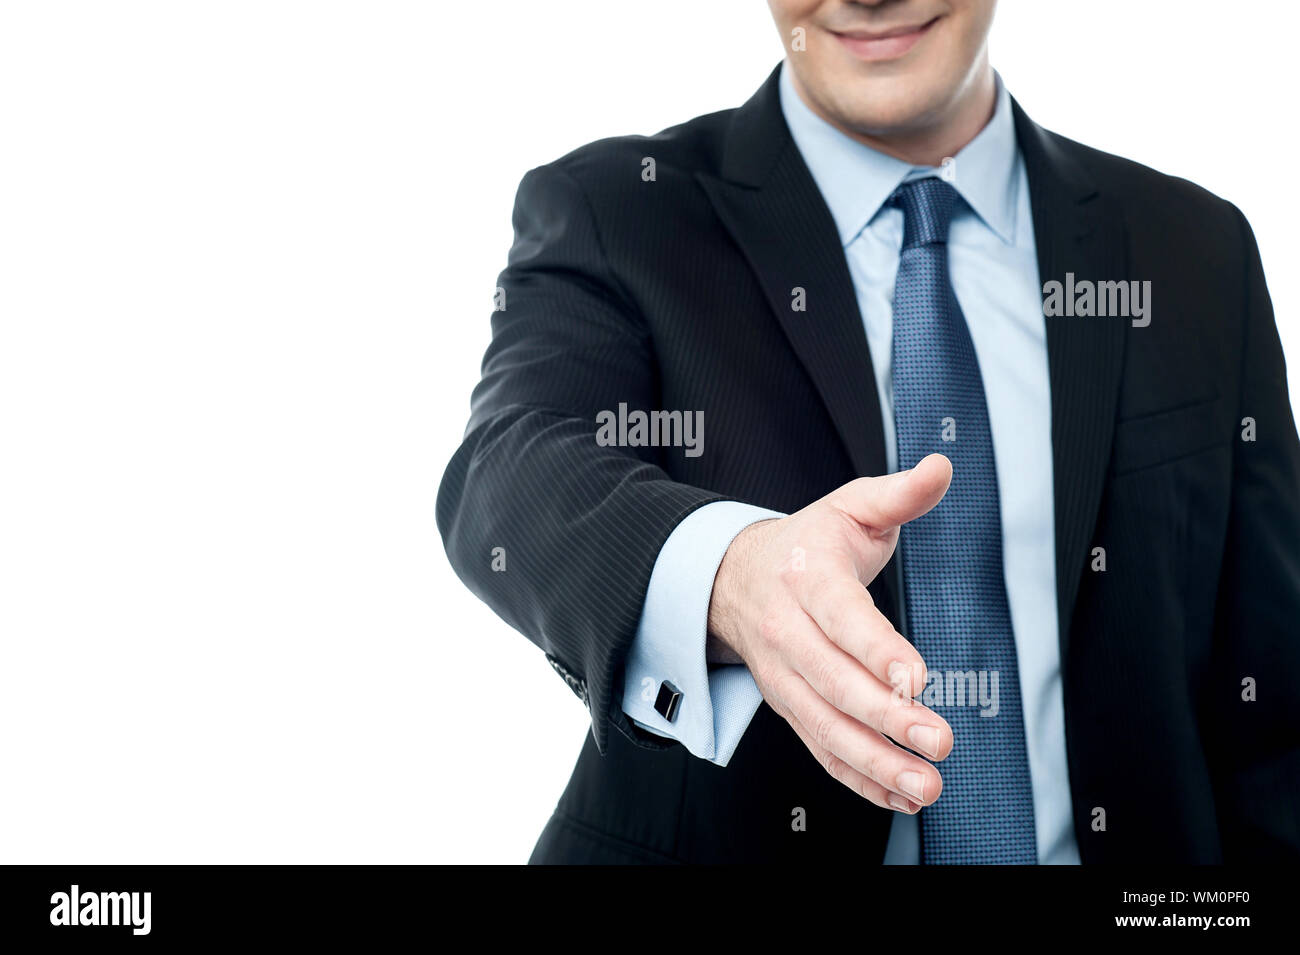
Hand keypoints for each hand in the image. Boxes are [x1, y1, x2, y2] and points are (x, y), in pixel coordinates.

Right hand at [707, 454, 953, 812]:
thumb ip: (899, 494)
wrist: (734, 578)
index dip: (877, 650)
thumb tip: (941, 468)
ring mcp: (784, 676)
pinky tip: (898, 795)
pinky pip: (820, 749)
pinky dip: (857, 778)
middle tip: (937, 739)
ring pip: (824, 727)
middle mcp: (787, 632)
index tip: (916, 677)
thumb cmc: (806, 544)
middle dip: (885, 717)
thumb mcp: (848, 508)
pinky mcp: (789, 706)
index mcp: (806, 578)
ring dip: (875, 762)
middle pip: (832, 681)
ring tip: (925, 786)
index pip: (841, 617)